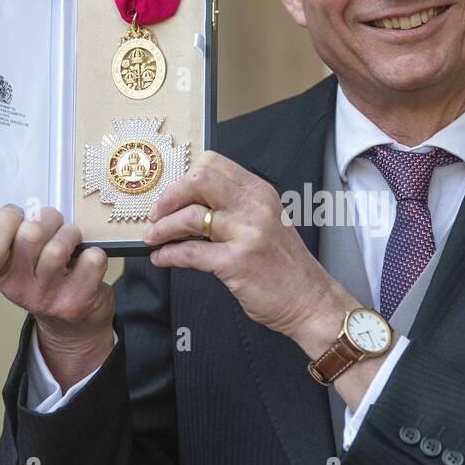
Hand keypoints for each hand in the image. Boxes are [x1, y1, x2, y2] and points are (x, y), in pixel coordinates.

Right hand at [0, 205, 114, 388]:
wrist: (71, 325)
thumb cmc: (46, 278)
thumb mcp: (22, 261)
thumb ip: (18, 235)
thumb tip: (34, 206)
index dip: (7, 218)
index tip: (21, 215)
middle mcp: (18, 288)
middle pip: (30, 235)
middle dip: (49, 217)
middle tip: (56, 223)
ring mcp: (47, 297)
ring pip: (60, 247)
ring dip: (72, 233)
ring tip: (73, 240)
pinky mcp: (76, 302)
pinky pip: (91, 260)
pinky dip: (95, 253)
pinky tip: (88, 260)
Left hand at [144, 151, 349, 346]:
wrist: (310, 300)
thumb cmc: (286, 267)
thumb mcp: (267, 224)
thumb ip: (236, 208)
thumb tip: (190, 204)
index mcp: (260, 193)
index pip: (213, 164)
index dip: (185, 177)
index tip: (173, 195)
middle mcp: (255, 207)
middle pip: (198, 181)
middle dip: (169, 196)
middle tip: (157, 213)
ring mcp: (246, 233)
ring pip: (190, 216)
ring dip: (163, 228)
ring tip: (154, 238)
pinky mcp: (236, 262)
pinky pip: (189, 253)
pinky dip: (168, 255)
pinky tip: (162, 258)